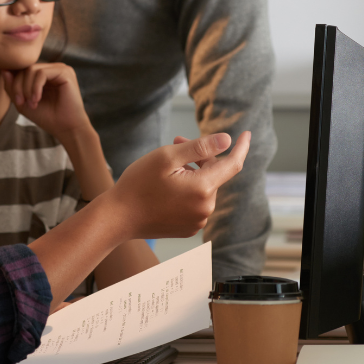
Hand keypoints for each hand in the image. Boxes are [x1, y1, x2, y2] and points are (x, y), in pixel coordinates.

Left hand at [2, 63, 91, 141]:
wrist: (66, 128)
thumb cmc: (47, 117)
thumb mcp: (23, 103)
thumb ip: (12, 87)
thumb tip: (4, 69)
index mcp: (44, 74)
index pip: (22, 69)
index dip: (14, 82)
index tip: (17, 101)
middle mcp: (52, 68)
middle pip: (25, 68)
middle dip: (18, 86)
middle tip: (21, 103)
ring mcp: (59, 69)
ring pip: (32, 69)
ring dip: (26, 88)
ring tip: (31, 104)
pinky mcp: (65, 72)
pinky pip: (41, 73)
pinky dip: (35, 87)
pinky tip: (37, 100)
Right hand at [107, 132, 250, 239]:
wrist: (117, 218)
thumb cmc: (139, 184)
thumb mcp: (168, 157)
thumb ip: (200, 147)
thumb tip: (227, 140)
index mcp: (203, 189)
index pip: (233, 164)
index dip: (241, 147)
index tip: (246, 134)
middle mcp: (205, 208)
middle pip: (214, 174)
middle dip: (200, 157)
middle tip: (176, 141)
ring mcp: (197, 221)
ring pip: (204, 187)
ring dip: (192, 173)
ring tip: (168, 166)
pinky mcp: (188, 228)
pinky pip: (196, 203)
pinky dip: (188, 190)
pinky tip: (167, 186)